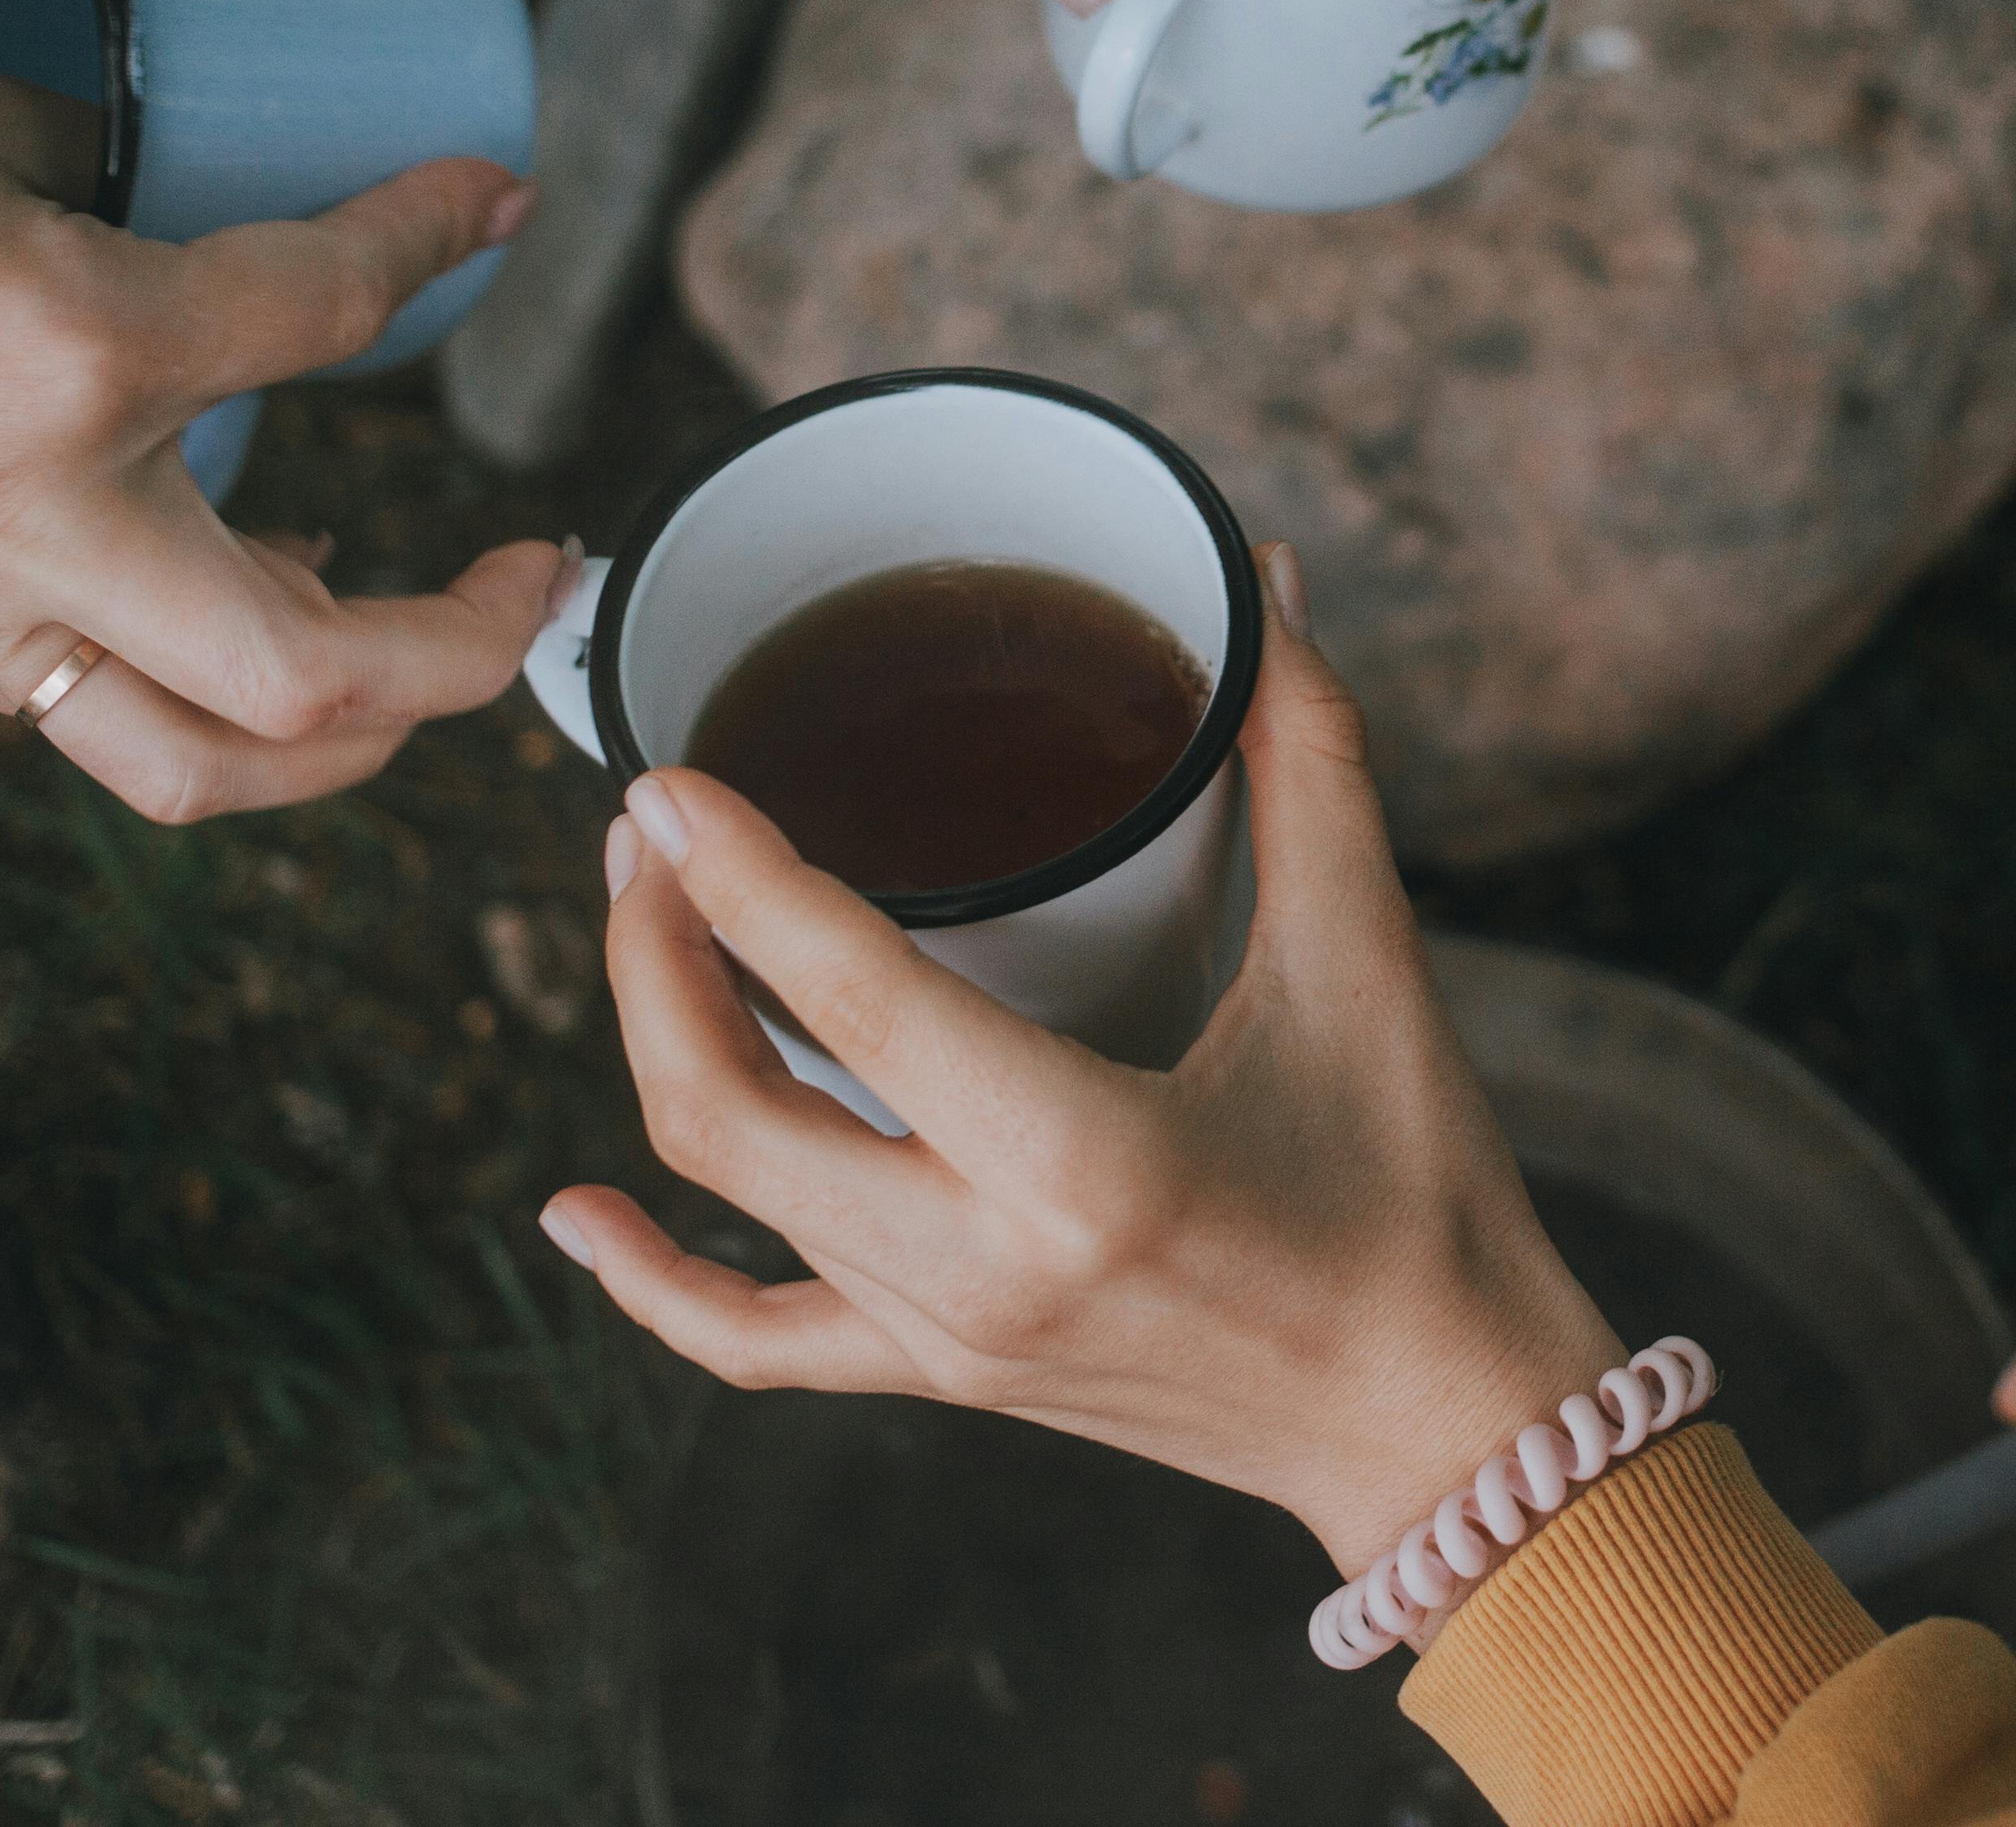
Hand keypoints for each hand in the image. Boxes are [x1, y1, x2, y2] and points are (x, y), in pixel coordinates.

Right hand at [0, 21, 567, 821]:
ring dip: (347, 732)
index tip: (489, 203)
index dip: (431, 240)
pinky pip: (96, 714)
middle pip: (315, 683)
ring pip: (204, 766)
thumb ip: (120, 181)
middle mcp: (30, 521)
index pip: (326, 309)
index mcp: (66, 352)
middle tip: (541, 572)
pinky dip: (204, 687)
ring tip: (421, 626)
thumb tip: (221, 195)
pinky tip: (247, 591)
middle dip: (470, 656)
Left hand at [540, 545, 1621, 1572]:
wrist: (1442, 1426)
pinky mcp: (948, 1375)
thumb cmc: (1418, 1194)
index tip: (666, 780)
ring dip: (659, 1048)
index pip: (848, 996)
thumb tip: (1262, 588)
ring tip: (649, 917)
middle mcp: (987, 1266)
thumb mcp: (1366, 964)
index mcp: (1085, 1160)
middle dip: (653, 953)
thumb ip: (1306, 761)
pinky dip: (649, 1281)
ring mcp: (950, 1336)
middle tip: (648, 828)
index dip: (734, 874)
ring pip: (727, 1198)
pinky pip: (752, 1343)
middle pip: (724, 1108)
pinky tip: (573, 1212)